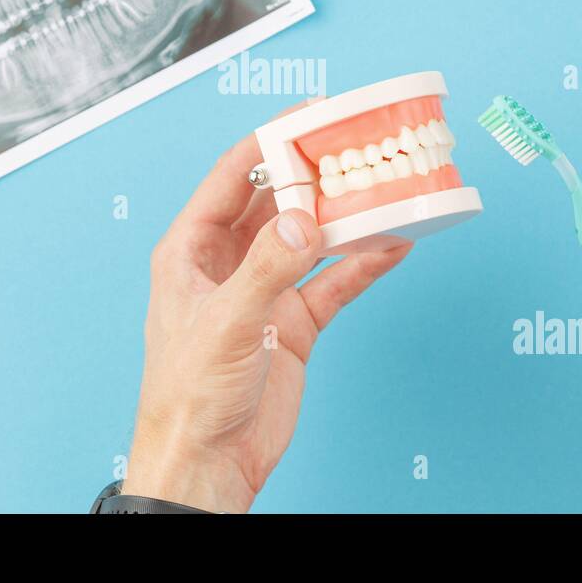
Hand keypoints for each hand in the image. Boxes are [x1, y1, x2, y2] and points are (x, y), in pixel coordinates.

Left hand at [122, 122, 412, 512]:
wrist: (209, 465)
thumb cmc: (187, 396)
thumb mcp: (227, 323)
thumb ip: (268, 268)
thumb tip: (306, 220)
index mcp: (191, 249)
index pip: (232, 176)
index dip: (269, 141)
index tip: (309, 117)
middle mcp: (228, 262)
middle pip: (278, 199)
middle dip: (316, 173)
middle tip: (358, 146)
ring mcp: (264, 290)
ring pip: (311, 236)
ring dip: (346, 215)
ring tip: (385, 188)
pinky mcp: (294, 323)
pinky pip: (334, 281)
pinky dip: (363, 263)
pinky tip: (393, 244)